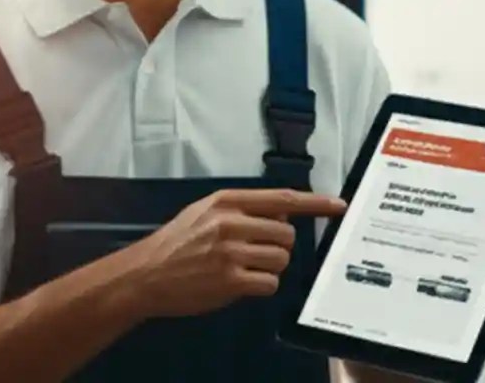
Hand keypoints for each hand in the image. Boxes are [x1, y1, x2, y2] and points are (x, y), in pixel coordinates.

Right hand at [124, 188, 346, 317]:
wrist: (145, 274)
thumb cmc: (178, 242)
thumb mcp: (206, 211)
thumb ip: (244, 209)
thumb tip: (283, 214)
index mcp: (228, 202)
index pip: (284, 199)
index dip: (316, 203)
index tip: (339, 206)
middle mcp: (232, 223)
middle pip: (287, 234)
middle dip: (279, 246)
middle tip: (256, 252)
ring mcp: (231, 252)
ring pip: (281, 259)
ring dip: (270, 268)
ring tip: (243, 268)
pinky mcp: (230, 281)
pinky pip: (270, 284)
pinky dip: (262, 286)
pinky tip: (240, 284)